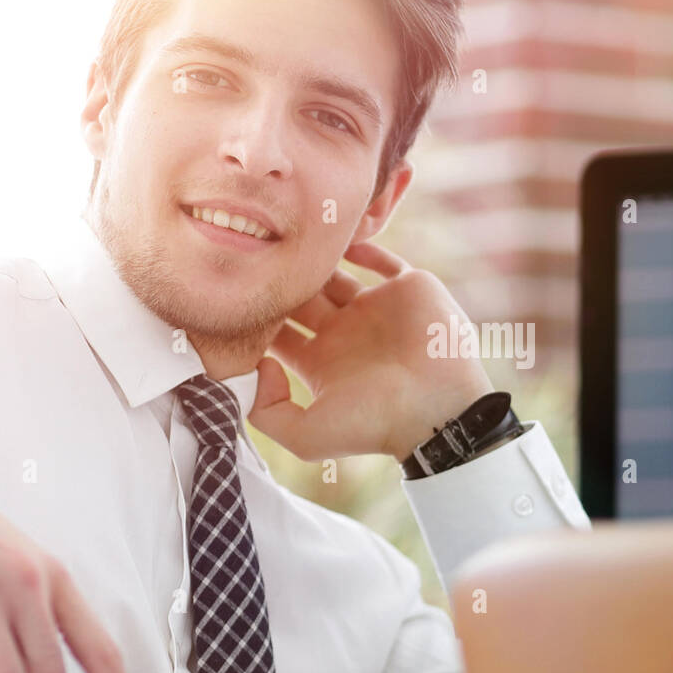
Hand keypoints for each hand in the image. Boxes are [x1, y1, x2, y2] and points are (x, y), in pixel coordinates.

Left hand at [248, 241, 494, 462]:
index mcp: (321, 363)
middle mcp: (345, 333)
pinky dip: (362, 245)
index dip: (258, 317)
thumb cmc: (376, 425)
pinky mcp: (408, 290)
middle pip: (301, 297)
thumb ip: (265, 410)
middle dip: (281, 282)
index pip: (278, 330)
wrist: (437, 409)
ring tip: (291, 239)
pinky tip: (338, 236)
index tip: (235, 299)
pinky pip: (382, 258)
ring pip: (336, 273)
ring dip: (315, 259)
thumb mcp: (306, 436)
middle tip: (256, 259)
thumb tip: (257, 363)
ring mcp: (376, 309)